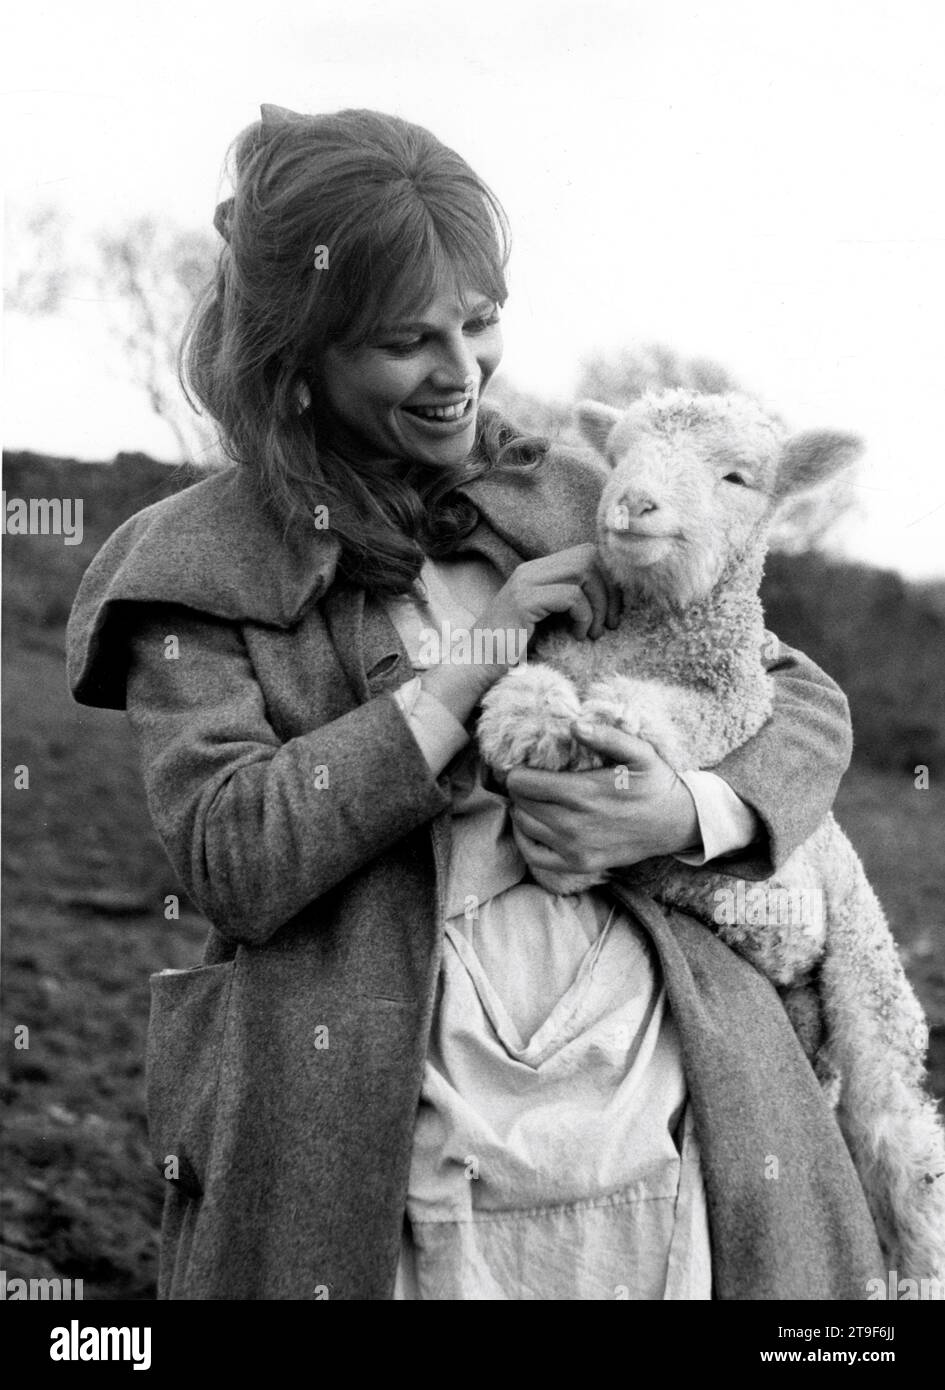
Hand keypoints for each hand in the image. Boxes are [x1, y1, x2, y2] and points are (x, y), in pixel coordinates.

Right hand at [420, 544, 621, 725]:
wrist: (476, 664)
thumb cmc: (512, 649)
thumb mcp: (545, 618)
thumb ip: (566, 601)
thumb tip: (610, 597)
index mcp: (536, 570)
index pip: (586, 553)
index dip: (607, 578)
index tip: (612, 610)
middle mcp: (530, 570)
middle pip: (589, 556)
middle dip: (609, 589)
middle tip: (611, 622)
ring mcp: (525, 583)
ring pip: (584, 572)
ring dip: (600, 605)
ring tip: (594, 632)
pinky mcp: (524, 601)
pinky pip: (572, 597)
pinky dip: (584, 617)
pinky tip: (578, 636)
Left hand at [506, 720, 700, 877]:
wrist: (676, 823)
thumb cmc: (654, 783)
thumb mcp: (639, 752)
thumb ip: (606, 736)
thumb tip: (574, 725)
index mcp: (583, 793)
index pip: (521, 783)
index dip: (518, 771)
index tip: (527, 766)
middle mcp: (573, 824)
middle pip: (519, 803)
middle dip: (520, 789)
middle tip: (532, 780)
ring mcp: (574, 848)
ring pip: (524, 826)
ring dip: (524, 810)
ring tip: (537, 799)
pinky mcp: (578, 864)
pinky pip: (534, 856)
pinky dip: (527, 840)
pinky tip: (536, 826)